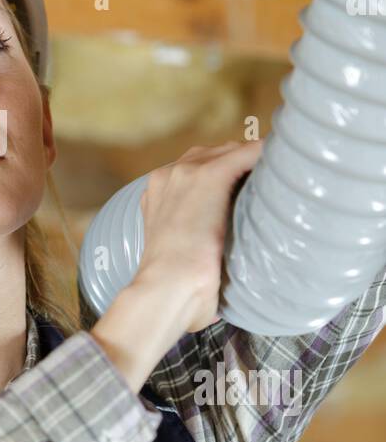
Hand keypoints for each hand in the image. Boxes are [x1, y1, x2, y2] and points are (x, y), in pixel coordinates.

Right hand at [134, 141, 263, 334]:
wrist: (165, 289)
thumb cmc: (174, 290)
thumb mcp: (179, 260)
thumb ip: (195, 250)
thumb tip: (215, 284)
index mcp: (158, 194)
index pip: (196, 168)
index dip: (225, 175)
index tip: (248, 187)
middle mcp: (168, 177)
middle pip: (212, 154)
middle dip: (240, 164)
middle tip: (268, 183)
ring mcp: (186, 174)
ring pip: (230, 150)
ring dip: (253, 161)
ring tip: (279, 175)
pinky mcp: (209, 177)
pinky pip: (246, 153)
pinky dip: (265, 156)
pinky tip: (284, 163)